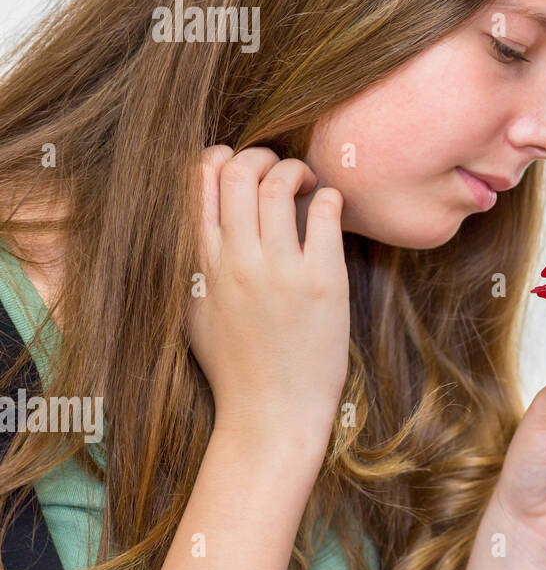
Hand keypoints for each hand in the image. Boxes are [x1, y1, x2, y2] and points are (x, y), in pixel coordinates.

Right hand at [185, 145, 348, 445]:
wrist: (270, 414)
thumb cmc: (236, 366)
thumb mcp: (193, 310)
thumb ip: (192, 261)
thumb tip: (199, 216)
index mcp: (198, 264)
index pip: (199, 181)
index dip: (221, 158)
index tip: (242, 164)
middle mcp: (234, 260)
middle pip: (238, 170)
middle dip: (261, 156)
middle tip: (282, 169)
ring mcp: (278, 270)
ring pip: (280, 184)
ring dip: (297, 170)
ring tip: (309, 183)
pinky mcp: (321, 282)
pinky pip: (324, 213)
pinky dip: (329, 196)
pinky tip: (330, 205)